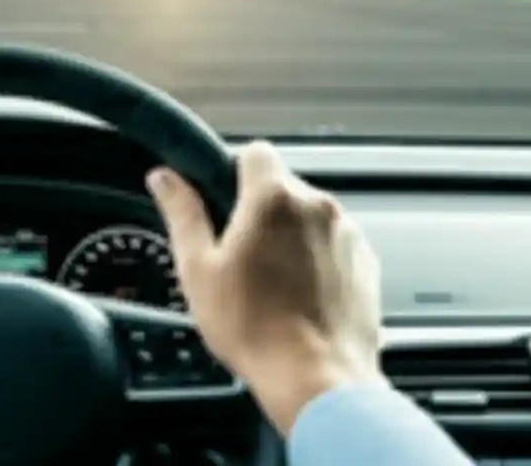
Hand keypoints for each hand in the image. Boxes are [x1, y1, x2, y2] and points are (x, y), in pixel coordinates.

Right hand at [145, 140, 383, 434]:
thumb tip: (163, 178)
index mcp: (273, 199)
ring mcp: (348, 234)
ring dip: (290, 236)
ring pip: (309, 217)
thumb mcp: (198, 269)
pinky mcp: (366, 263)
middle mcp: (317, 206)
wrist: (317, 379)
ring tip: (270, 284)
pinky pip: (333, 245)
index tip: (223, 202)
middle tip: (238, 256)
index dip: (234, 172)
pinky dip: (316, 260)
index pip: (254, 152)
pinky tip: (298, 296)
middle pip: (282, 187)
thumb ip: (182, 213)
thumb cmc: (253, 328)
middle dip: (260, 211)